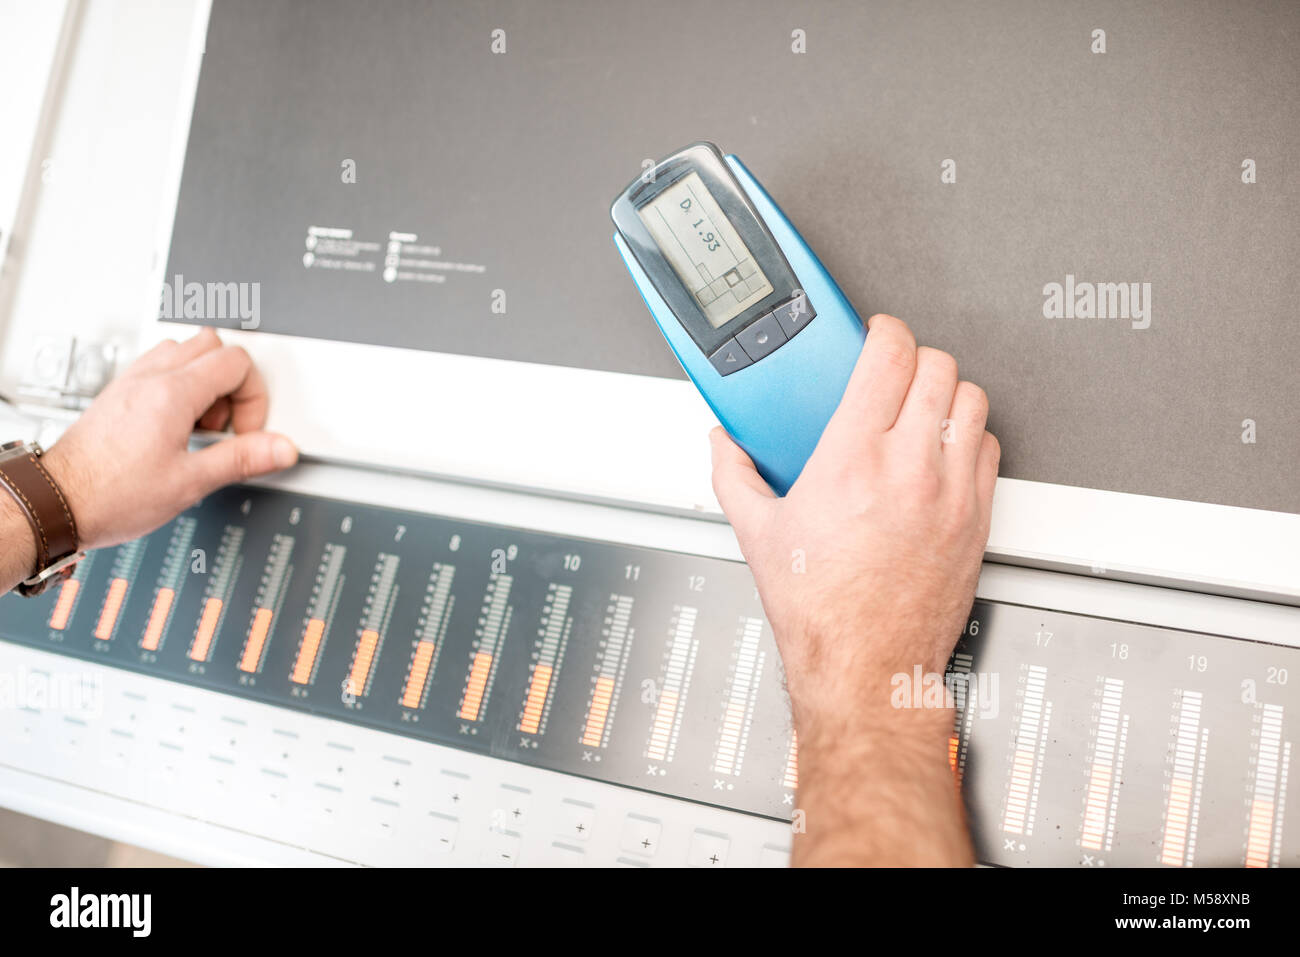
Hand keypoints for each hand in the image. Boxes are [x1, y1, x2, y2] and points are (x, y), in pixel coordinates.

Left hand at [42, 328, 297, 552]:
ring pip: (184, 349)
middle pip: (212, 344)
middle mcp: (149, 378)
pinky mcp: (118, 393)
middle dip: (232, 382)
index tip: (245, 432)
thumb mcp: (190, 483)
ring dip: (205, 379)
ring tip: (202, 423)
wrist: (57, 502)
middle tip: (227, 423)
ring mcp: (131, 382)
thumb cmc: (110, 494)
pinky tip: (177, 423)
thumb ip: (241, 459)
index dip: (253, 397)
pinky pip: (159, 365)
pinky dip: (179, 384)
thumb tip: (281, 448)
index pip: (236, 362)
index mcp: (172, 394)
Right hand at [710, 313, 996, 862]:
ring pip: (972, 401)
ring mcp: (950, 491)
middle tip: (895, 373)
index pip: (889, 355)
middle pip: (937, 367)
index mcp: (851, 459)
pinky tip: (945, 451)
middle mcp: (908, 467)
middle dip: (914, 359)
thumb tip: (723, 445)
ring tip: (923, 407)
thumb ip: (734, 476)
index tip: (875, 335)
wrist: (865, 664)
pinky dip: (971, 437)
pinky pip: (990, 448)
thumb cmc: (820, 610)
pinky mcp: (976, 518)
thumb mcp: (758, 534)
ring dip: (947, 394)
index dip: (884, 330)